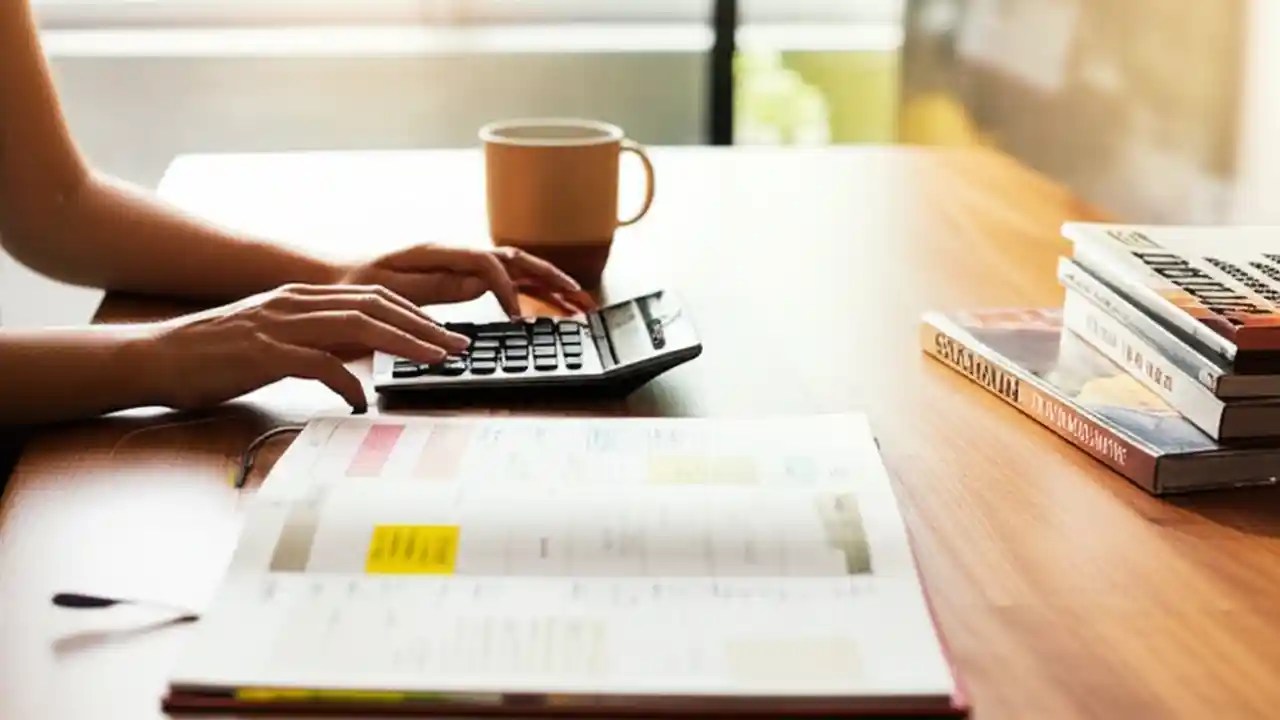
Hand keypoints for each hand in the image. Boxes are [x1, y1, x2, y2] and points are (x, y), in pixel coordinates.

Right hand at [140, 283, 470, 411]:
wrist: (158, 358)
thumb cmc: (217, 355)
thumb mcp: (277, 339)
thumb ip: (318, 341)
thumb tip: (361, 356)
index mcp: (303, 297)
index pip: (373, 298)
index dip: (415, 314)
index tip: (447, 333)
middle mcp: (297, 302)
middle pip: (376, 306)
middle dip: (424, 326)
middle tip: (459, 346)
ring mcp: (280, 325)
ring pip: (357, 326)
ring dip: (402, 344)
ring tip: (433, 362)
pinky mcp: (263, 353)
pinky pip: (317, 363)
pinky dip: (346, 379)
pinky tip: (361, 398)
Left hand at [335, 244, 594, 317]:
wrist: (335, 275)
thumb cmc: (354, 283)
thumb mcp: (386, 290)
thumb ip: (431, 288)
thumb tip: (475, 289)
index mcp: (438, 251)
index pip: (488, 263)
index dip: (507, 289)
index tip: (518, 320)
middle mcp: (457, 253)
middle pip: (516, 260)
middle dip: (552, 280)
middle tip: (581, 301)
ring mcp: (463, 264)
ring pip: (519, 270)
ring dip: (552, 285)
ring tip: (582, 304)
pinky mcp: (463, 277)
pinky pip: (507, 280)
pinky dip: (534, 292)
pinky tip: (553, 306)